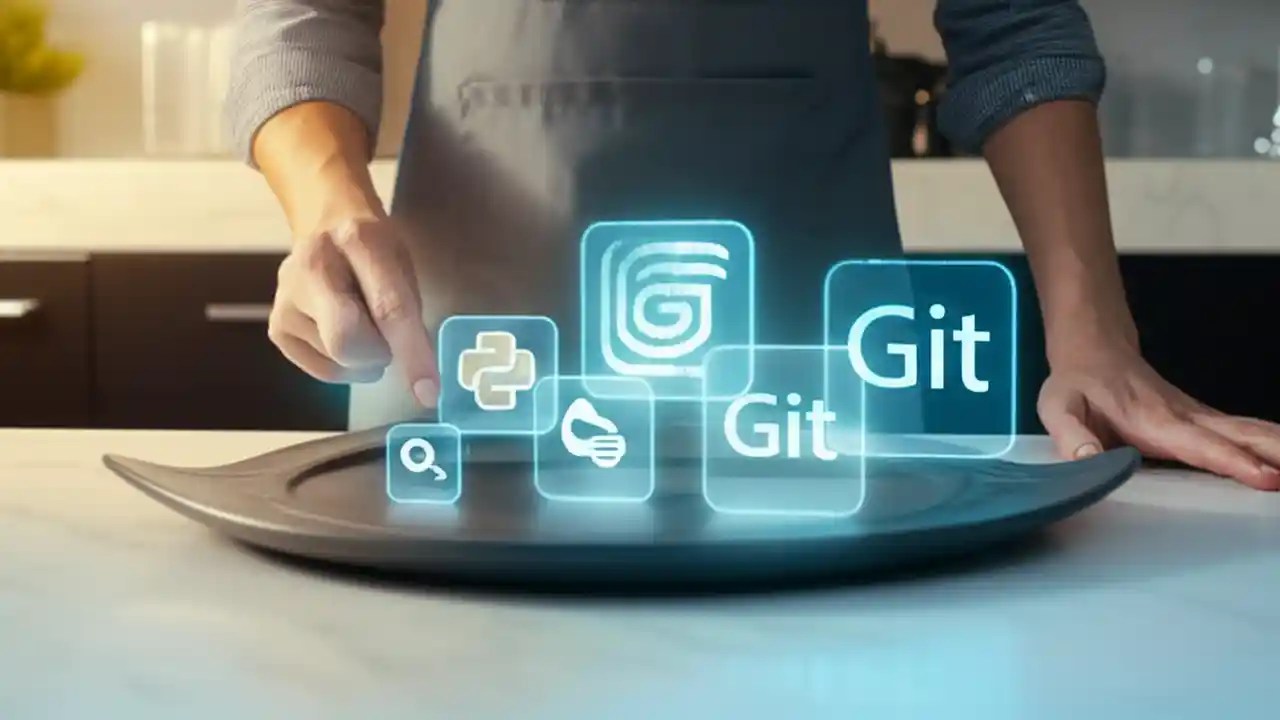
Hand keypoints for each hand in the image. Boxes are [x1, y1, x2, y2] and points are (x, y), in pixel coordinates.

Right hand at [269, 214, 438, 406]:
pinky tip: (342, 335)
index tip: (429, 393)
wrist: (323, 222)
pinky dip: (345, 366)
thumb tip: (422, 382)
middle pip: (347, 342)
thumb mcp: (402, 266)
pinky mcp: (277, 327)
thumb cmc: (373, 249)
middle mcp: (312, 267)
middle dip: (378, 356)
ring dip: (364, 360)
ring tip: (360, 324)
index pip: (388, 308)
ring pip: (338, 363)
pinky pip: (323, 372)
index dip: (411, 353)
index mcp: (359, 241)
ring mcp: (286, 299)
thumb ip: (410, 314)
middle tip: (388, 342)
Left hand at [1038, 345, 1279, 489]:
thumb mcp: (1057, 407)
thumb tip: (1089, 459)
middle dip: (1274, 453)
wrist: (1093, 349)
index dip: (1232, 461)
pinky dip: (1270, 441)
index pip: (1199, 444)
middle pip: (1239, 434)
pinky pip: (1241, 430)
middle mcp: (1183, 417)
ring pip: (1247, 429)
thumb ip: (1071, 434)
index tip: (1266, 476)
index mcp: (1152, 420)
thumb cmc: (1076, 383)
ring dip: (1279, 446)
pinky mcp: (1199, 418)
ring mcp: (1195, 415)